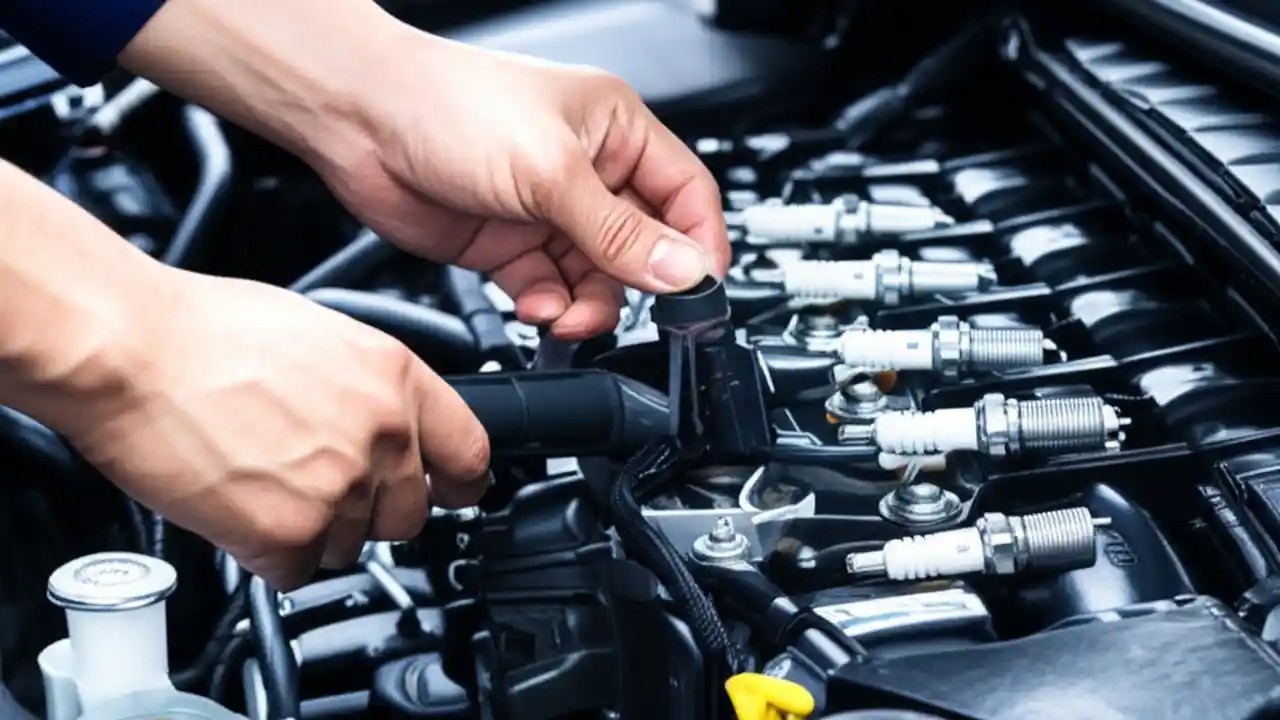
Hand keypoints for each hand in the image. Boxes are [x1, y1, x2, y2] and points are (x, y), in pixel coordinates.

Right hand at [61, 270, 489, 588]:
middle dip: (373, 511)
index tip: (454, 491)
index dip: (461, 480)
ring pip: (353, 546)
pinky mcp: (287, 534)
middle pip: (412, 514)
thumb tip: (386, 415)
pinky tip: (240, 509)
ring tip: (264, 483)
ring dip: (316, 530)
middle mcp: (380, 436)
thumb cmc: (203, 331)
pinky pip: (298, 570)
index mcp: (396, 378)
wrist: (130, 351)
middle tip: (324, 487)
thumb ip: (370, 385)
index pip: (470, 453)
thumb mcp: (322, 332)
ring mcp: (339, 490)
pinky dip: (269, 553)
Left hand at [124, 3, 730, 339]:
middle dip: (632, 286)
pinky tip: (534, 306)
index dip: (698, 248)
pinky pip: (549, 289)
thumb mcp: (552, 174)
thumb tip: (685, 272)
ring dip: (586, 305)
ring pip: (595, 277)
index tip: (696, 296)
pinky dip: (547, 307)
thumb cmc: (450, 106)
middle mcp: (588, 171)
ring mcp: (547, 210)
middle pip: (642, 247)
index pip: (686, 197)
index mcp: (617, 132)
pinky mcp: (508, 244)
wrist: (358, 121)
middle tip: (617, 312)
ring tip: (563, 315)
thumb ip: (620, 233)